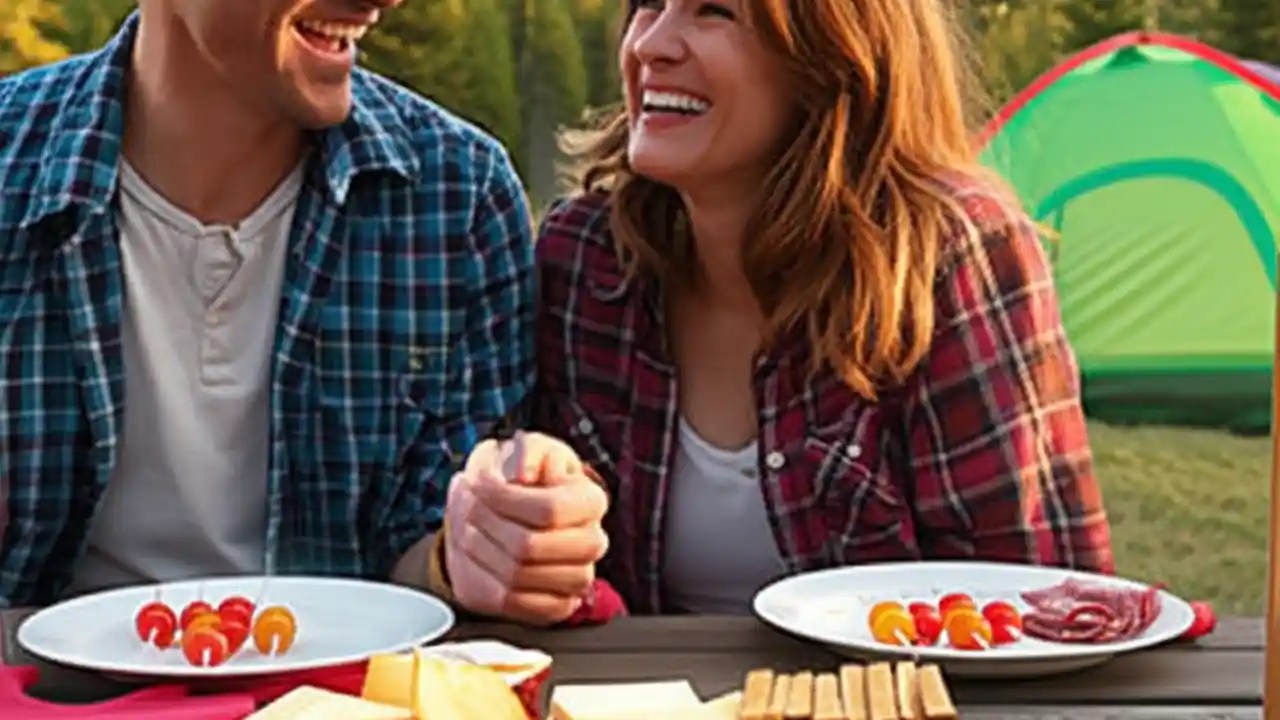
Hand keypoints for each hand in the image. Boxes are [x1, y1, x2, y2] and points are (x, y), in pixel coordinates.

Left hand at [444, 431, 608, 624]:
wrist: (522, 512)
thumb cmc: (525, 476)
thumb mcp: (528, 448)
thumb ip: (528, 451)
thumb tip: (523, 473)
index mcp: (591, 501)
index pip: (549, 510)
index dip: (506, 499)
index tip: (479, 483)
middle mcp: (592, 542)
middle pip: (529, 546)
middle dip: (486, 524)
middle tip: (466, 504)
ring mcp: (577, 577)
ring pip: (516, 575)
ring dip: (478, 549)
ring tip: (464, 525)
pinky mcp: (557, 605)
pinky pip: (513, 603)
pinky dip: (484, 577)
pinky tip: (472, 553)